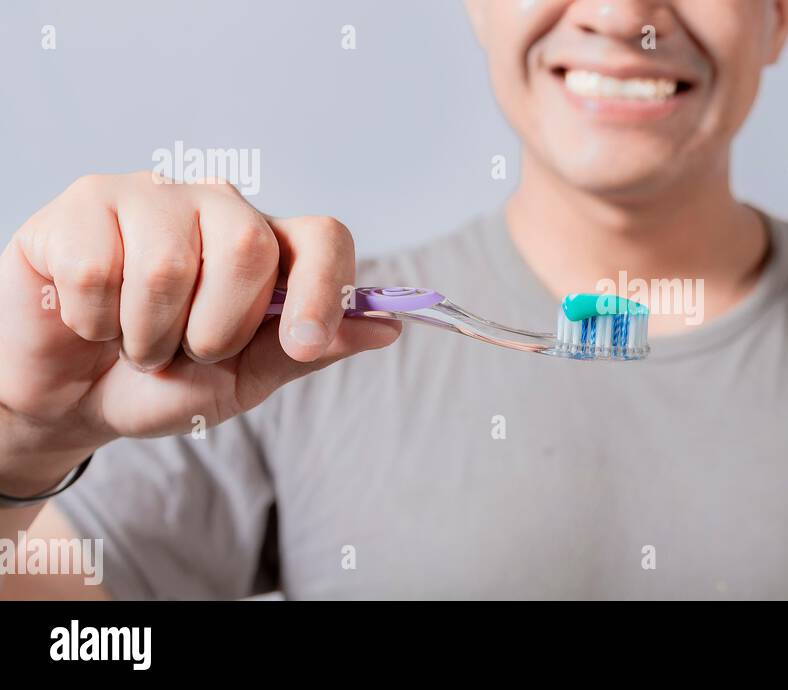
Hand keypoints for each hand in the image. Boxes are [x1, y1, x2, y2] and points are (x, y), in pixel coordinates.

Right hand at [0, 172, 400, 491]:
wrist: (70, 399)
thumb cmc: (161, 382)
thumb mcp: (244, 379)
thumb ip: (306, 349)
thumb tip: (387, 326)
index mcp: (270, 246)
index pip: (324, 237)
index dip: (322, 290)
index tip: (305, 344)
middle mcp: (218, 206)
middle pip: (250, 248)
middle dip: (214, 330)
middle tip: (185, 349)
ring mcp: (152, 195)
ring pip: (168, 266)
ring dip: (147, 334)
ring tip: (133, 338)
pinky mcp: (85, 201)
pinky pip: (98, 269)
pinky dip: (94, 320)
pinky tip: (89, 316)